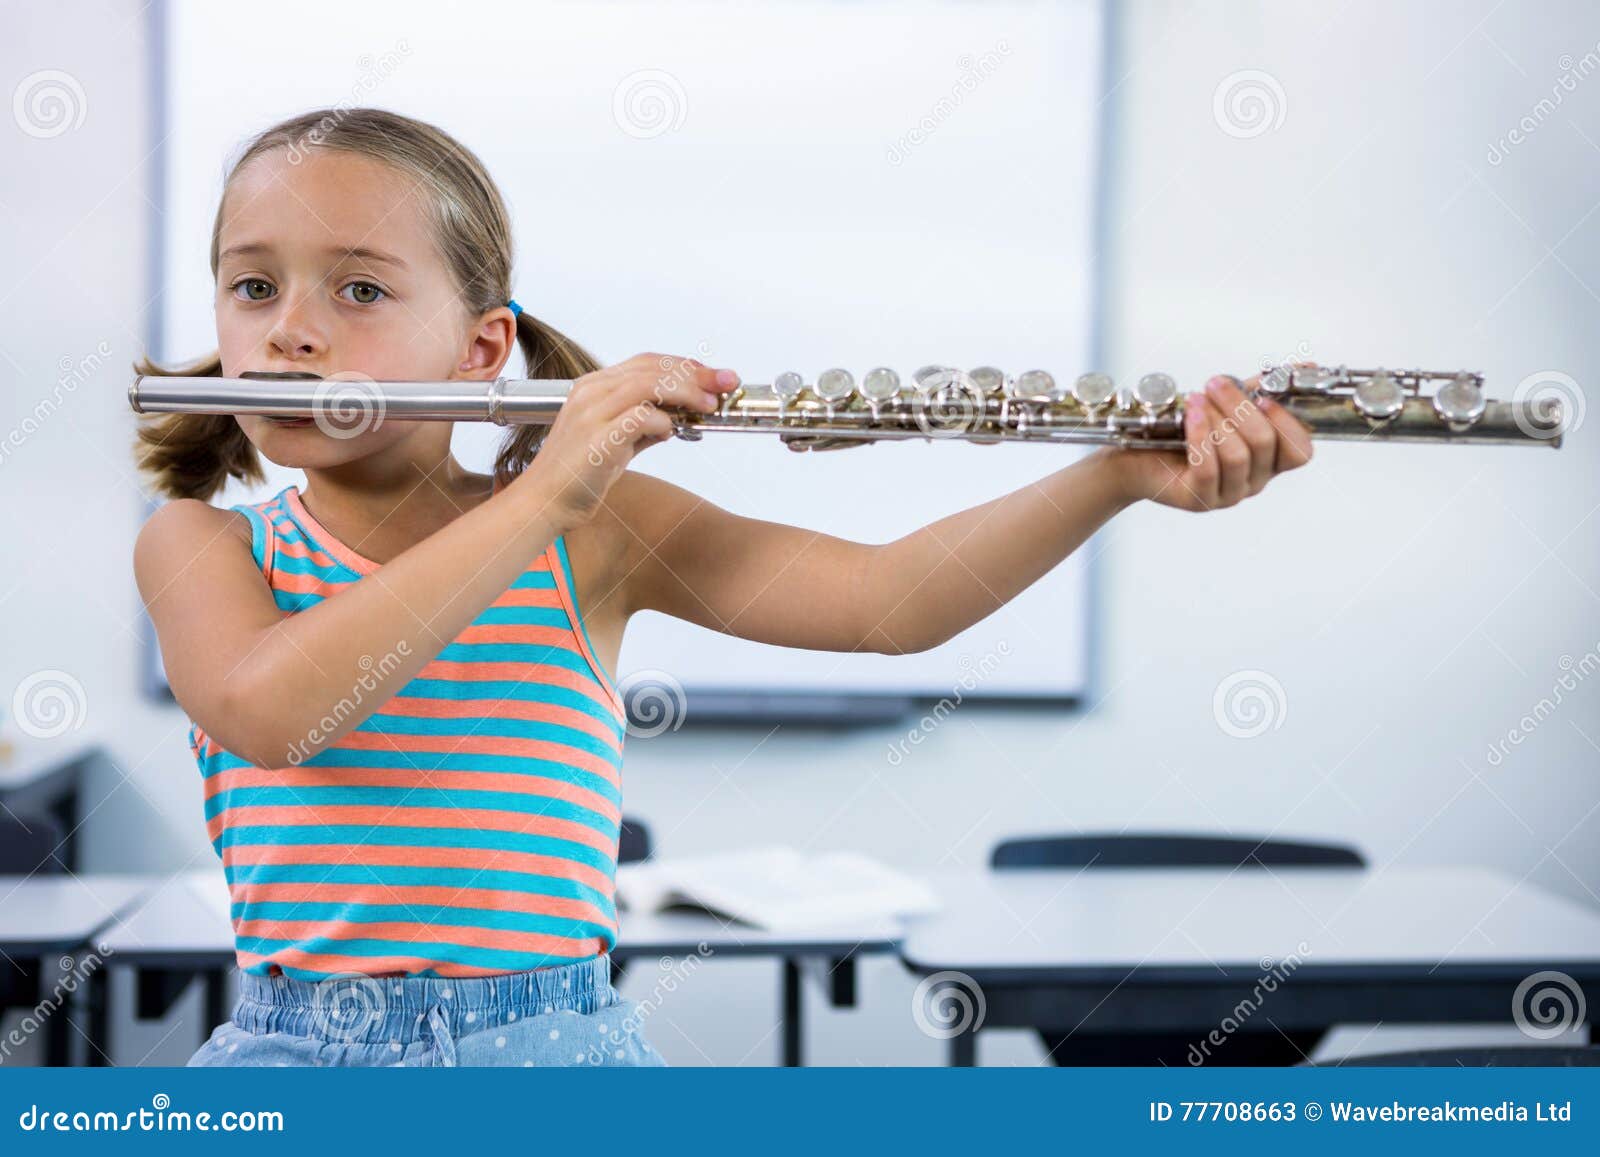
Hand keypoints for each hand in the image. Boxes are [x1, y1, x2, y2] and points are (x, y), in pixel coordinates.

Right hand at [516, 352, 738, 530]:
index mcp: (594, 387)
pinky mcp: (597, 438)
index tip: (712, 376)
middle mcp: (591, 392)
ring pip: (650, 384)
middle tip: (726, 383)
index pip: (647, 362)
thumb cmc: (577, 475)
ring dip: (687, 392)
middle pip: (653, 368)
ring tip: (710, 406)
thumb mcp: (616, 442)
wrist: (545, 502)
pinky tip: (670, 433)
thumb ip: (642, 427)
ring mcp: (592, 412)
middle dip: (697, 374)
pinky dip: (664, 423)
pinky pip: (641, 417)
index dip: (684, 365)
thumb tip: (675, 419)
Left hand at [1103, 372, 1313, 510]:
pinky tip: (1190, 415)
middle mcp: (1253, 481)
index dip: (1287, 422)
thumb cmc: (1184, 430)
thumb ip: (1263, 389)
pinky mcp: (1198, 499)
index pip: (1300, 451)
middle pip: (1264, 444)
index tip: (1263, 397)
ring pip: (1237, 455)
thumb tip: (1306, 366)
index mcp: (1268, 460)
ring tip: (1196, 398)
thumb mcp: (1227, 406)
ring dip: (1216, 419)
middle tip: (1215, 383)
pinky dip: (1200, 435)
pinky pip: (1208, 467)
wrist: (1136, 456)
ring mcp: (1227, 494)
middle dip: (1239, 407)